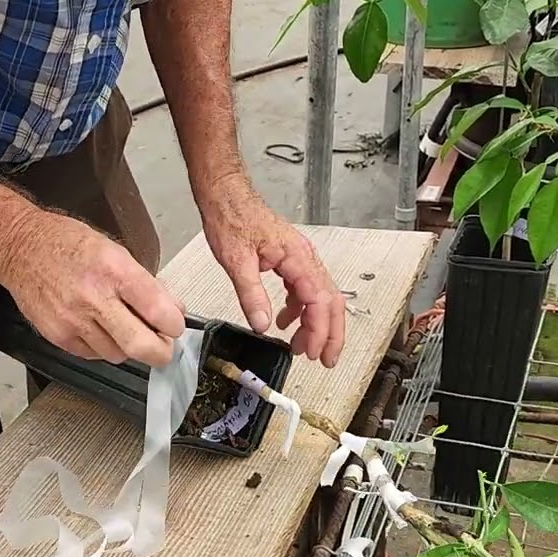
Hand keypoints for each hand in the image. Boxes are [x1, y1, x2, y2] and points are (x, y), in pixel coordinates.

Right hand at [0, 209, 185, 366]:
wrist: (21, 249)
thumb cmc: (68, 245)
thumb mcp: (116, 251)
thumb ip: (147, 284)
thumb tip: (173, 310)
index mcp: (115, 271)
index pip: (159, 311)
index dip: (175, 325)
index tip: (176, 326)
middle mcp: (94, 298)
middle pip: (141, 345)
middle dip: (160, 352)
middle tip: (163, 347)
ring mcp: (74, 321)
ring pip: (118, 355)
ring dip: (128, 346)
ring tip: (122, 326)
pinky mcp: (58, 336)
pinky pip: (94, 355)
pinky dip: (103, 346)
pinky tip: (98, 327)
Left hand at [200, 179, 345, 367]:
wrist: (226, 195)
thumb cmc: (232, 218)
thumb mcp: (237, 261)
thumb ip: (251, 294)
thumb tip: (262, 325)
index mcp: (297, 258)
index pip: (319, 301)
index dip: (320, 331)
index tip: (315, 354)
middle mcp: (305, 258)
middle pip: (331, 301)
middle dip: (331, 333)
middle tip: (326, 360)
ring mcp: (300, 259)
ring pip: (320, 297)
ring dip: (315, 324)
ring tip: (302, 347)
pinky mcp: (290, 260)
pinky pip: (304, 290)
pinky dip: (299, 310)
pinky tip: (284, 322)